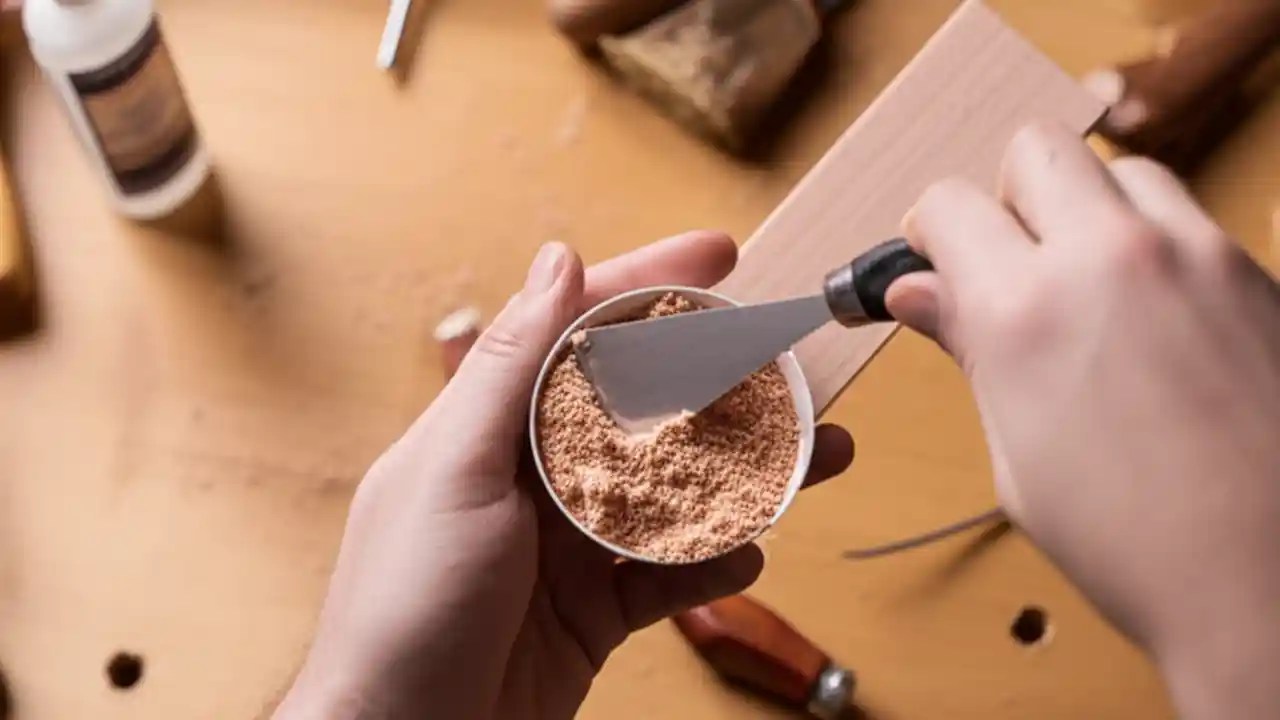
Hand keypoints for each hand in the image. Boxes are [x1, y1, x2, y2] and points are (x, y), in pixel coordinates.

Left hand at [276, 232, 854, 719]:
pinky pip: (670, 573)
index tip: (722, 254)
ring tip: (817, 456)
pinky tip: (749, 548)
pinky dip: (713, 560)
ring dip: (743, 474)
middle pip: (647, 410)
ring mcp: (571, 544)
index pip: (579, 333)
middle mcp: (536, 476)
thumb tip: (557, 261)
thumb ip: (508, 368)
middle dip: (721, 385)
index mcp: (493, 427)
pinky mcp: (596, 610)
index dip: (650, 286)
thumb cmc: (404, 606)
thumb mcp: (453, 471)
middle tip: (794, 365)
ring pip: (674, 491)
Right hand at [888, 123, 1279, 718]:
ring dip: (1090, 207)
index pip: (948, 205)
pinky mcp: (1255, 273)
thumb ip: (972, 349)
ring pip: (1120, 170)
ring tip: (1087, 283)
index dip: (926, 231)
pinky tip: (1153, 317)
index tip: (930, 259)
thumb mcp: (1018, 453)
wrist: (1268, 583)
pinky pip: (1188, 218)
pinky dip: (1155, 243)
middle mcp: (1108, 258)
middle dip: (1009, 195)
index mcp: (1024, 311)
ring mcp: (1195, 256)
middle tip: (1008, 260)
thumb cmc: (1138, 545)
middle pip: (1036, 149)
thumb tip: (919, 296)